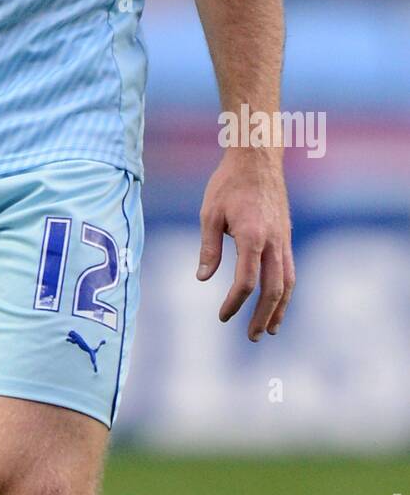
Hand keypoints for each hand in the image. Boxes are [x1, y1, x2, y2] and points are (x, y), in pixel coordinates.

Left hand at [196, 150, 293, 339]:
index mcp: (252, 236)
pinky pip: (290, 269)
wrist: (257, 157)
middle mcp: (273, 241)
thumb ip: (209, 248)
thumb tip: (203, 279)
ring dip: (280, 309)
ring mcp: (283, 239)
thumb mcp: (210, 213)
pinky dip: (285, 290)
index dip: (234, 303)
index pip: (246, 281)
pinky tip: (277, 301)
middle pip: (273, 289)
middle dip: (262, 316)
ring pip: (287, 282)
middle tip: (251, 337)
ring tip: (270, 329)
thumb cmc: (229, 183)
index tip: (223, 316)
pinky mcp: (285, 235)